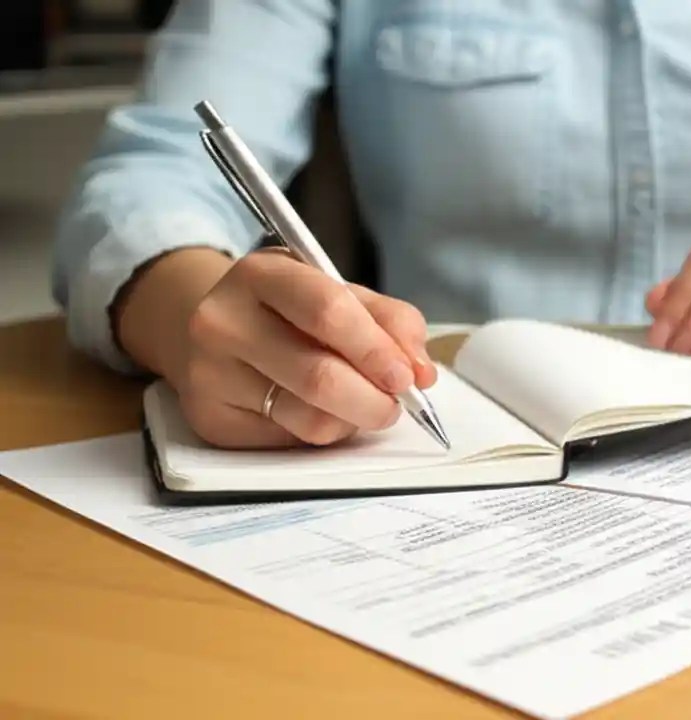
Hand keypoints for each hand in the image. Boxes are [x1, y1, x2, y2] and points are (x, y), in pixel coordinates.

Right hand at [117, 247, 435, 448]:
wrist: (218, 330)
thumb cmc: (293, 312)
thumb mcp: (340, 294)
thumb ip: (389, 322)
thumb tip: (420, 371)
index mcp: (260, 274)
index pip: (327, 311)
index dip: (375, 348)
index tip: (409, 376)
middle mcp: (223, 321)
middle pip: (319, 375)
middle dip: (374, 397)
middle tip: (397, 403)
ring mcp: (209, 374)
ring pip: (310, 418)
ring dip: (354, 419)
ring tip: (362, 404)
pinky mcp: (211, 420)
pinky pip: (292, 440)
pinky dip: (325, 431)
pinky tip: (323, 412)